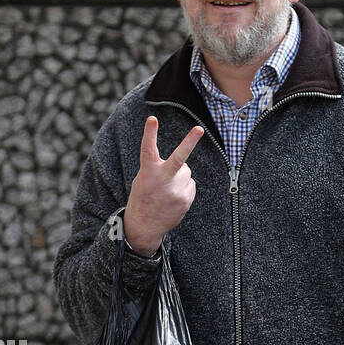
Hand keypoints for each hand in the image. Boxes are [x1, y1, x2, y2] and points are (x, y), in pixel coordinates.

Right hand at [123, 116, 204, 255]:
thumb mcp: (144, 179)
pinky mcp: (185, 200)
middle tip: (199, 129)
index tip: (152, 119)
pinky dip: (184, 187)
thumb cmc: (144, 196)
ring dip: (180, 175)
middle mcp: (162, 180)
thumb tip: (185, 166)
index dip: (150, 133)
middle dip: (189, 142)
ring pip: (186, 171)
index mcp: (147, 172)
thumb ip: (160, 168)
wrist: (144, 225)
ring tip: (168, 188)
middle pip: (179, 158)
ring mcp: (175, 191)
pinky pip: (190, 184)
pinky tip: (174, 196)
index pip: (148, 149)